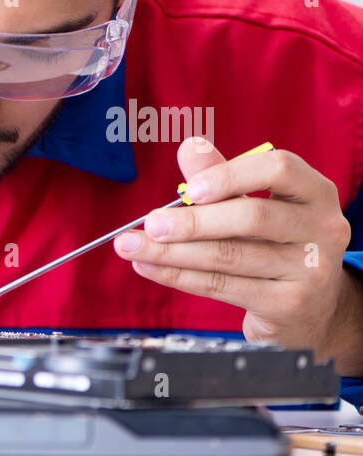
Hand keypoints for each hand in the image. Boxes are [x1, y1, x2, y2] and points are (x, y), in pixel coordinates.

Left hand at [113, 137, 361, 363]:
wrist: (311, 308)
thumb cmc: (274, 246)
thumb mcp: (255, 207)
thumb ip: (222, 179)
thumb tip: (189, 147)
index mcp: (316, 192)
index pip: (278, 169)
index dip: (230, 175)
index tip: (190, 189)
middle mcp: (323, 228)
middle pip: (252, 217)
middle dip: (193, 221)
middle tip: (150, 224)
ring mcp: (310, 269)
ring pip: (230, 256)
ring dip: (172, 252)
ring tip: (132, 246)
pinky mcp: (289, 304)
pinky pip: (222, 286)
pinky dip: (178, 275)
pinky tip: (148, 266)